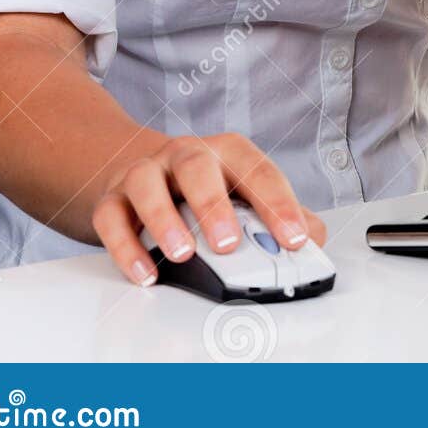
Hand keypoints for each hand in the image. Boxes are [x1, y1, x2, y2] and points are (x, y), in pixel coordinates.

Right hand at [91, 131, 328, 285]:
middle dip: (214, 205)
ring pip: (148, 184)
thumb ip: (281, 213)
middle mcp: (184, 156)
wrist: (136, 167)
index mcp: (226, 154)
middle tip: (229, 244)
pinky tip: (145, 273)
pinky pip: (112, 217)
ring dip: (164, 220)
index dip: (278, 203)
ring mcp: (145, 174)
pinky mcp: (111, 199)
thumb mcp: (243, 191)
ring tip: (182, 254)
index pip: (256, 170)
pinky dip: (125, 247)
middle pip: (197, 167)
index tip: (295, 239)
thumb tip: (316, 237)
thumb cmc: (202, 186)